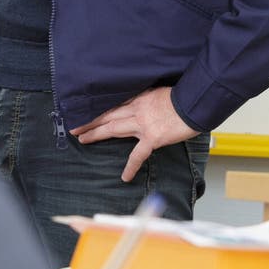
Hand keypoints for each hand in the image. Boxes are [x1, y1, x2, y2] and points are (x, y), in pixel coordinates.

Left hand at [70, 86, 196, 182]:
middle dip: (90, 121)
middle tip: (74, 127)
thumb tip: (141, 102)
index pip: (113, 105)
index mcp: (138, 99)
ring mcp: (142, 124)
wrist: (194, 102)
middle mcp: (136, 110)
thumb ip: (147, 98)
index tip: (85, 112)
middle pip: (108, 116)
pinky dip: (131, 166)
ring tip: (83, 139)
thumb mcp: (159, 92)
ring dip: (97, 133)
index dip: (98, 110)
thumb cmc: (181, 97)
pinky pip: (138, 154)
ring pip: (114, 128)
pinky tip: (125, 176)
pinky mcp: (152, 137)